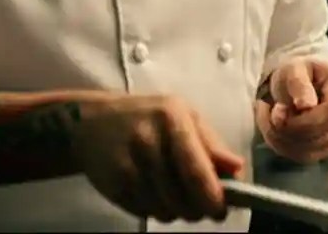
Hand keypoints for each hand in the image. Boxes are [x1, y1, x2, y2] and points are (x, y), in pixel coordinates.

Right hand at [73, 94, 244, 222]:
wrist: (90, 122)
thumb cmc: (148, 117)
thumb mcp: (183, 116)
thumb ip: (211, 143)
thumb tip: (237, 168)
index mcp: (172, 118)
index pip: (196, 170)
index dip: (213, 197)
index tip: (221, 211)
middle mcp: (148, 141)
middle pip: (183, 198)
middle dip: (197, 209)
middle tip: (200, 204)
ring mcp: (127, 165)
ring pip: (165, 210)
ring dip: (176, 210)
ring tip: (173, 191)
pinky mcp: (113, 185)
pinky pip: (145, 212)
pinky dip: (155, 209)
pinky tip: (152, 191)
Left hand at [255, 59, 327, 163]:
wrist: (290, 85)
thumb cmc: (292, 74)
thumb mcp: (291, 71)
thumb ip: (299, 86)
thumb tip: (307, 105)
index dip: (306, 118)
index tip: (279, 111)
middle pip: (327, 132)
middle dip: (294, 130)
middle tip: (273, 117)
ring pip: (319, 148)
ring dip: (289, 141)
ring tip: (274, 123)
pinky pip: (311, 156)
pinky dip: (290, 148)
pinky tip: (280, 133)